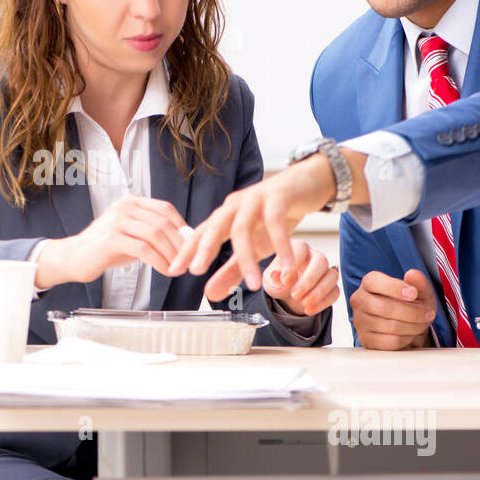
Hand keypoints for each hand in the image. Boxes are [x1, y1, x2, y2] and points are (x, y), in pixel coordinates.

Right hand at [34, 195, 187, 288]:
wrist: (73, 257)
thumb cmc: (104, 248)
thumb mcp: (131, 235)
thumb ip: (153, 233)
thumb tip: (183, 240)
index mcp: (130, 202)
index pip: (165, 209)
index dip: (182, 226)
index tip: (191, 243)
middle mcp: (124, 207)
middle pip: (162, 222)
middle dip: (180, 243)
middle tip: (189, 260)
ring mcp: (116, 221)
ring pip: (155, 235)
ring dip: (172, 254)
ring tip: (178, 268)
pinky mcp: (111, 239)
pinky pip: (144, 249)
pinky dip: (159, 261)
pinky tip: (165, 270)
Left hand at [168, 152, 353, 299]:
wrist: (306, 184)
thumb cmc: (276, 216)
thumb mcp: (254, 247)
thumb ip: (232, 271)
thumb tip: (209, 294)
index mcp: (225, 216)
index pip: (201, 234)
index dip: (186, 252)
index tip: (172, 271)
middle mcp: (235, 205)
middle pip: (215, 227)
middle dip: (204, 249)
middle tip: (196, 270)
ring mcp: (255, 199)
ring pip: (244, 228)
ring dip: (247, 257)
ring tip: (254, 284)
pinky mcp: (279, 196)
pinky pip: (276, 222)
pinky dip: (281, 245)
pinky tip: (287, 265)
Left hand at [261, 240, 339, 316]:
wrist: (287, 295)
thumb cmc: (280, 281)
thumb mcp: (271, 280)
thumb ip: (273, 277)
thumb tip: (275, 275)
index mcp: (299, 249)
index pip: (301, 249)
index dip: (294, 264)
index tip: (285, 280)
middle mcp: (315, 257)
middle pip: (321, 262)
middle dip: (309, 280)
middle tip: (295, 295)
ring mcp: (326, 271)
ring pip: (332, 276)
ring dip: (319, 292)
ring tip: (304, 304)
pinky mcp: (332, 286)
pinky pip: (335, 292)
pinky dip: (323, 303)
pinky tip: (310, 310)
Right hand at [349, 268, 438, 350]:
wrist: (406, 324)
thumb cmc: (410, 304)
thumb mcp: (420, 291)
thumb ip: (419, 282)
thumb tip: (412, 274)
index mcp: (369, 283)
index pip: (375, 282)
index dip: (395, 288)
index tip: (413, 293)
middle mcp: (360, 300)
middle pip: (384, 307)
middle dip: (413, 312)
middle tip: (428, 314)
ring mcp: (360, 321)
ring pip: (390, 326)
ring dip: (414, 327)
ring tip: (422, 324)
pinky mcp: (366, 339)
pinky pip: (391, 341)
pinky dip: (407, 339)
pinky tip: (412, 334)